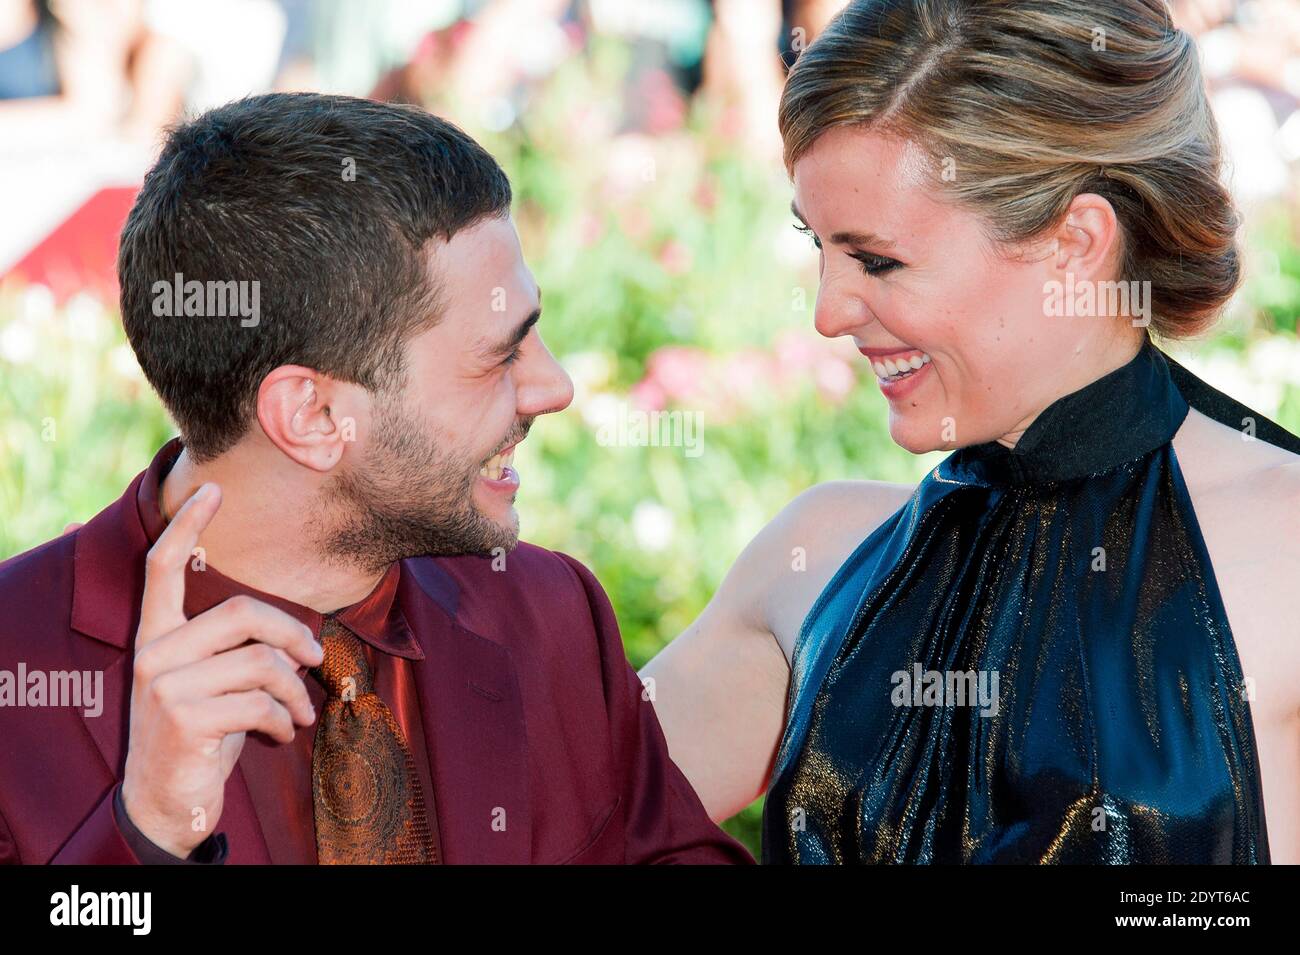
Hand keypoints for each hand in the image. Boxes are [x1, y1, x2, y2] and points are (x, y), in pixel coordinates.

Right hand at [119, 483, 322, 857]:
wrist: (166, 801)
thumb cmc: (200, 734)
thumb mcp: (211, 684)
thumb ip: (235, 650)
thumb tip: (298, 635)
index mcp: (156, 636)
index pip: (162, 567)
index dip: (187, 526)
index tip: (213, 490)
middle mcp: (153, 654)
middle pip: (243, 612)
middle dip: (294, 634)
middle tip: (316, 659)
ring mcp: (164, 686)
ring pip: (262, 662)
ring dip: (296, 690)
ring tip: (301, 712)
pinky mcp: (184, 719)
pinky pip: (262, 703)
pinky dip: (287, 719)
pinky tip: (284, 735)